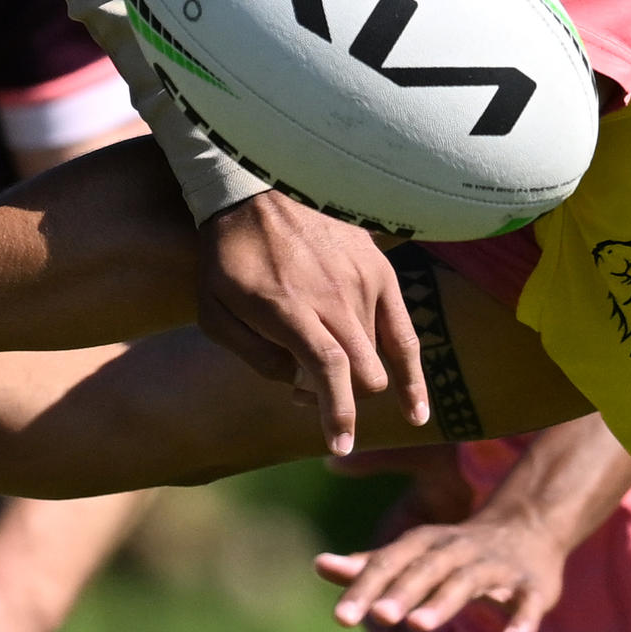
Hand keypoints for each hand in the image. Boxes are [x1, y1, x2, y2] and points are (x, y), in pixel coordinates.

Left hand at [194, 195, 421, 457]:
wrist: (256, 187)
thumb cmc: (227, 255)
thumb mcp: (214, 310)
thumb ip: (254, 355)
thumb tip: (296, 383)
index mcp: (289, 307)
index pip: (330, 370)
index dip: (339, 413)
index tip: (341, 444)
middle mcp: (333, 295)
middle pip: (362, 370)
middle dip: (340, 399)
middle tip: (306, 394)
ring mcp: (362, 281)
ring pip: (378, 357)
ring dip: (356, 378)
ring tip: (323, 369)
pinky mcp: (380, 270)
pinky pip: (405, 332)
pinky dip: (410, 373)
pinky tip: (416, 410)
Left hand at [316, 507, 572, 631]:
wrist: (530, 525)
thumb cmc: (457, 549)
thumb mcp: (413, 551)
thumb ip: (370, 564)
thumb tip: (318, 565)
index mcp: (426, 543)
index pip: (390, 563)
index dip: (365, 588)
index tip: (340, 618)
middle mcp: (458, 550)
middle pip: (425, 570)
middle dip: (402, 592)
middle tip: (378, 616)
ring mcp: (497, 567)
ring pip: (467, 582)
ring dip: (443, 602)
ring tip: (417, 626)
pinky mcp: (532, 586)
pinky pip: (526, 603)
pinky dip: (521, 621)